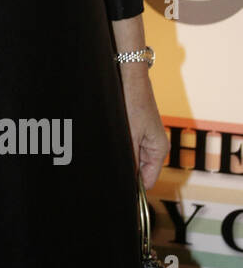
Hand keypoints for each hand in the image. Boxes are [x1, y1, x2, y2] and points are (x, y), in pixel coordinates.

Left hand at [119, 68, 168, 189]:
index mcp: (159, 151)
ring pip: (130, 158)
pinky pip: (126, 146)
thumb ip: (129, 159)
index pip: (148, 180)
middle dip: (124, 169)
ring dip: (119, 156)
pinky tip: (108, 142)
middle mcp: (154, 147)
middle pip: (138, 170)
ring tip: (108, 149)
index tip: (117, 188)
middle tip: (108, 164)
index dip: (134, 187)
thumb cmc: (133, 103)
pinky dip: (118, 146)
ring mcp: (145, 139)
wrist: (130, 78)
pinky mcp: (135, 131)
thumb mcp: (129, 135)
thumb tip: (126, 182)